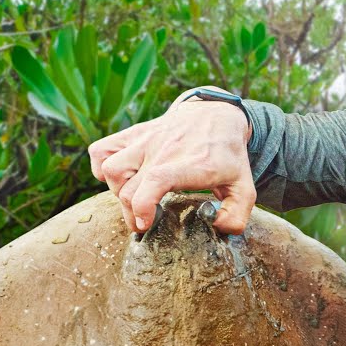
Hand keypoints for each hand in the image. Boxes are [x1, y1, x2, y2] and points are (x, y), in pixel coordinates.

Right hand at [88, 87, 255, 233]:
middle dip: (131, 213)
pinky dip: (101, 167)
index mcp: (191, 165)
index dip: (142, 207)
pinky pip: (101, 150)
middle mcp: (164, 150)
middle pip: (128, 187)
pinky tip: (120, 179)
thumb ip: (237, 215)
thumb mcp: (244, 187)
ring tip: (134, 200)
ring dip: (116, 191)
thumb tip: (219, 229)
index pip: (155, 181)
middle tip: (144, 223)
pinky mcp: (133, 134)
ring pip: (111, 168)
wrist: (217, 116)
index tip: (146, 224)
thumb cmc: (229, 156)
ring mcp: (146, 140)